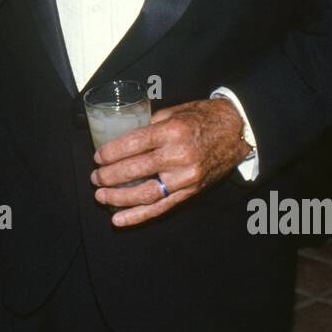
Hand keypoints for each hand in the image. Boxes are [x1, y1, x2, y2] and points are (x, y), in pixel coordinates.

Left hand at [90, 97, 251, 227]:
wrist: (236, 131)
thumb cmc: (203, 118)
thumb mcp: (175, 112)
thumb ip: (150, 125)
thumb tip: (123, 137)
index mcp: (173, 131)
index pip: (133, 144)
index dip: (111, 153)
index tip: (97, 157)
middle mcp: (179, 155)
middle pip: (135, 170)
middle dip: (109, 176)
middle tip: (95, 177)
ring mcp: (185, 177)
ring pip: (145, 193)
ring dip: (118, 198)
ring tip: (101, 196)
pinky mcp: (190, 192)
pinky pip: (161, 207)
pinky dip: (137, 216)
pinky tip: (118, 219)